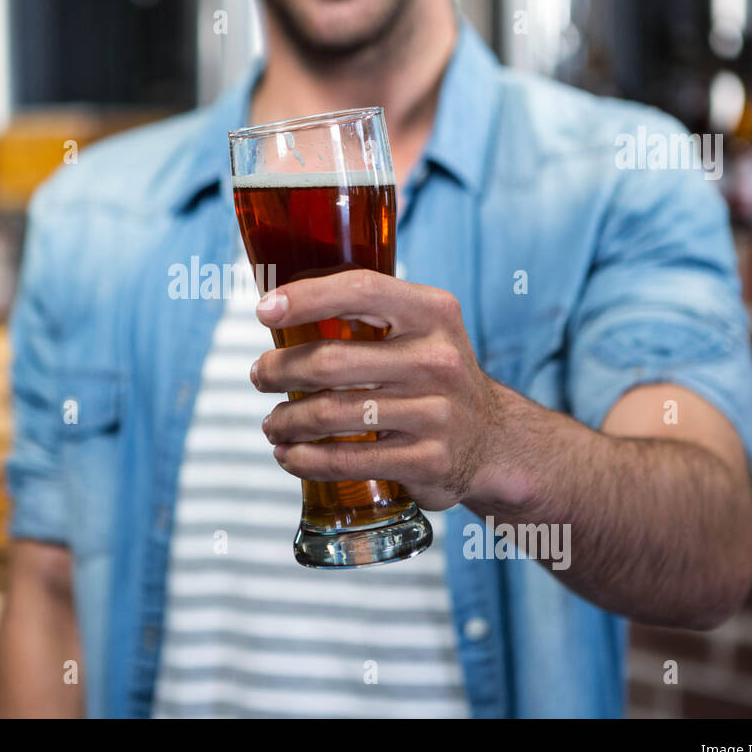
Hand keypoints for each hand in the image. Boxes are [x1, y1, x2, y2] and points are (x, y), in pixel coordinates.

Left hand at [250, 269, 507, 511]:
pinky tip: (289, 455)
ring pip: (329, 414)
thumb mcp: (419, 328)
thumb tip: (278, 304)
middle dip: (279, 370)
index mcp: (432, 312)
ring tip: (272, 422)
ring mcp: (436, 412)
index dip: (305, 297)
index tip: (263, 311)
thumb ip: (366, 309)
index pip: (359, 289)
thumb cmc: (431, 376)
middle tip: (260, 376)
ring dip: (284, 420)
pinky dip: (304, 460)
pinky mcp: (427, 460)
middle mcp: (437, 358)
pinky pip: (346, 461)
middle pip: (330, 361)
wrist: (492, 440)